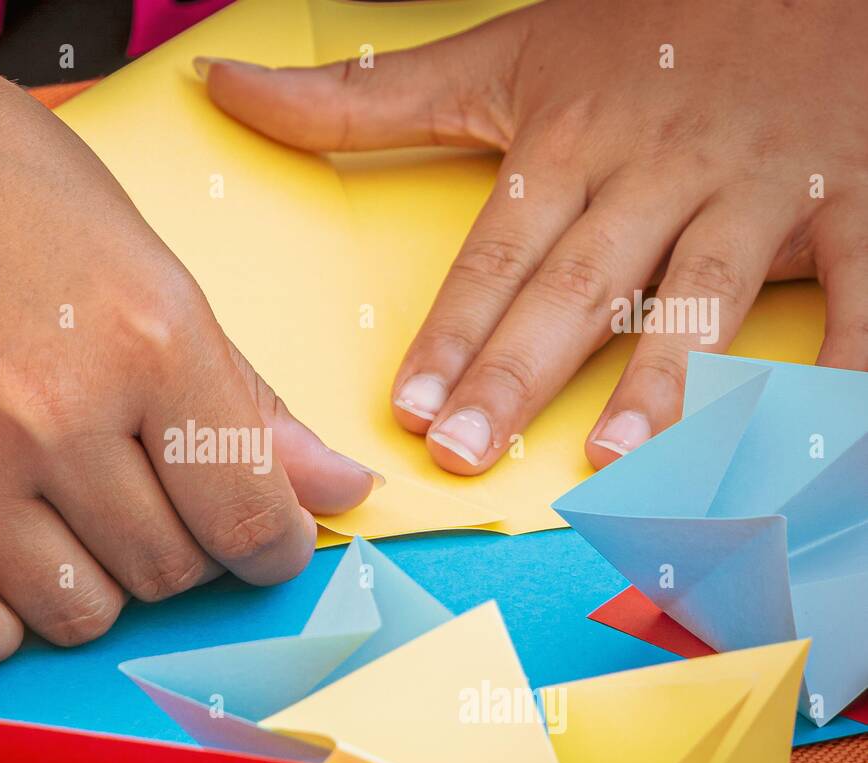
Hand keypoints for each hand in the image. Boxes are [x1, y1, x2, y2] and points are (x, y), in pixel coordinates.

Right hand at [0, 36, 377, 668]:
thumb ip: (246, 397)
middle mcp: (54, 410)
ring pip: (75, 613)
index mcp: (150, 339)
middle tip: (149, 498)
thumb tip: (340, 488)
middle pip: (168, 572)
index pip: (250, 516)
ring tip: (69, 520)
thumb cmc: (7, 191)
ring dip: (94, 586)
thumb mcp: (154, 267)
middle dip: (182, 552)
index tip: (257, 538)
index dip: (271, 546)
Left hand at [198, 0, 867, 472]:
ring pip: (706, 293)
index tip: (406, 406)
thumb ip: (364, 94)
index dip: (450, 330)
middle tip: (464, 450)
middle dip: (519, 371)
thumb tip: (223, 85)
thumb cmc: (645, 21)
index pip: (498, 253)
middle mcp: (657, 171)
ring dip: (664, 377)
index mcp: (571, 143)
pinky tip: (809, 430)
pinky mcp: (856, 198)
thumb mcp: (501, 50)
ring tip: (612, 455)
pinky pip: (862, 286)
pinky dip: (846, 357)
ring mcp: (760, 188)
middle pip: (579, 285)